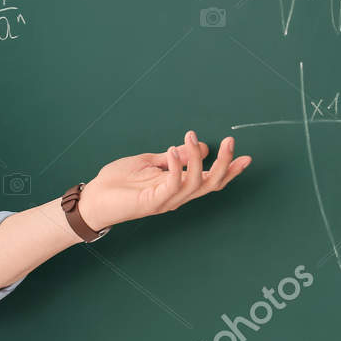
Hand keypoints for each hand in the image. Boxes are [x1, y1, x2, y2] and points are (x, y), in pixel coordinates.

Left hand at [78, 130, 249, 229]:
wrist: (92, 199)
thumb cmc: (118, 182)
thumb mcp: (149, 162)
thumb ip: (173, 157)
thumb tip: (199, 147)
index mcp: (178, 186)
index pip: (210, 180)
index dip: (230, 170)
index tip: (247, 157)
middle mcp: (177, 196)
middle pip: (211, 183)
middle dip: (225, 164)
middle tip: (230, 142)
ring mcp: (166, 201)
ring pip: (196, 183)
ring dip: (197, 158)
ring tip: (192, 137)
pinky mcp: (152, 202)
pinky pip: (172, 185)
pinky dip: (177, 168)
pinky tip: (172, 151)